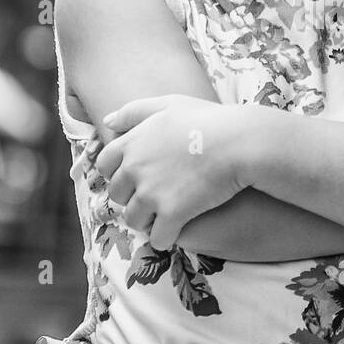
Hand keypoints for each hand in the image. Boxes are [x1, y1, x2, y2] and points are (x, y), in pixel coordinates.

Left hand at [93, 95, 248, 249]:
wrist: (238, 143)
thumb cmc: (207, 120)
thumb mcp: (168, 104)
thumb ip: (134, 111)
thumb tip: (108, 121)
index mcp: (131, 144)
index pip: (104, 166)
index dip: (118, 173)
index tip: (136, 176)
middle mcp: (134, 170)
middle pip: (117, 196)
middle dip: (132, 198)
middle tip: (153, 198)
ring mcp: (151, 194)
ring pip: (134, 220)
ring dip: (147, 221)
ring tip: (164, 216)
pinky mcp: (172, 214)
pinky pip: (158, 238)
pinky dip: (165, 238)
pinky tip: (177, 230)